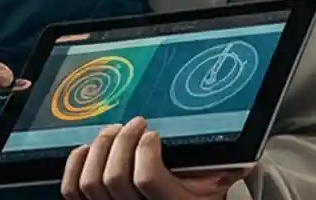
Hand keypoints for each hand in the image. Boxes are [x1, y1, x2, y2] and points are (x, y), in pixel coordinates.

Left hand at [62, 117, 251, 199]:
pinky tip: (90, 147)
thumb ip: (224, 168)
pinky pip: (72, 191)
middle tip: (134, 124)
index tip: (153, 133)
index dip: (144, 150)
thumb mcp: (216, 186)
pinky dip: (76, 164)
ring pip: (90, 184)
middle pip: (114, 179)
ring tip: (115, 132)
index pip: (146, 180)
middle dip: (120, 142)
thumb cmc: (198, 198)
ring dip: (100, 149)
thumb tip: (244, 155)